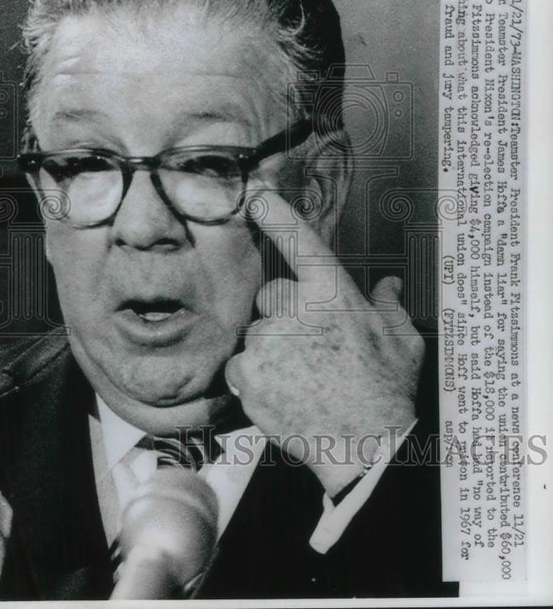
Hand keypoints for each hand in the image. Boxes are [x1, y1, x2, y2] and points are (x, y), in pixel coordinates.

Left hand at [224, 184, 424, 496]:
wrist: (363, 450)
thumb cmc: (387, 393)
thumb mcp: (403, 342)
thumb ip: (389, 305)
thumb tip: (388, 285)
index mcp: (332, 295)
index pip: (300, 241)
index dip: (278, 214)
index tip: (258, 195)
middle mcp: (294, 311)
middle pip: (272, 295)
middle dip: (286, 313)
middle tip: (310, 345)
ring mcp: (266, 343)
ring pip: (257, 332)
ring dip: (272, 348)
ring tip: (302, 377)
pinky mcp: (246, 374)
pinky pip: (242, 364)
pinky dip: (256, 376)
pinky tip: (284, 391)